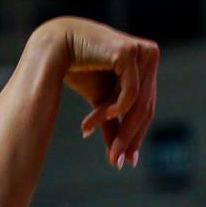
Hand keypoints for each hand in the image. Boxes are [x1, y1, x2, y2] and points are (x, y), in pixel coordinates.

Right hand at [38, 17, 159, 169]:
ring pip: (138, 103)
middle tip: (114, 160)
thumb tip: (119, 157)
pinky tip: (98, 118)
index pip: (146, 105)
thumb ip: (111, 122)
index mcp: (146, 64)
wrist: (56, 46)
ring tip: (95, 137)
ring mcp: (142, 52)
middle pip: (144, 107)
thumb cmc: (78, 69)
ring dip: (116, 126)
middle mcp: (149, 55)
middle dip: (128, 137)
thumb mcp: (99, 100)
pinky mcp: (130, 52)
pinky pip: (129, 92)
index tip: (127, 160)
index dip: (136, 134)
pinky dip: (114, 109)